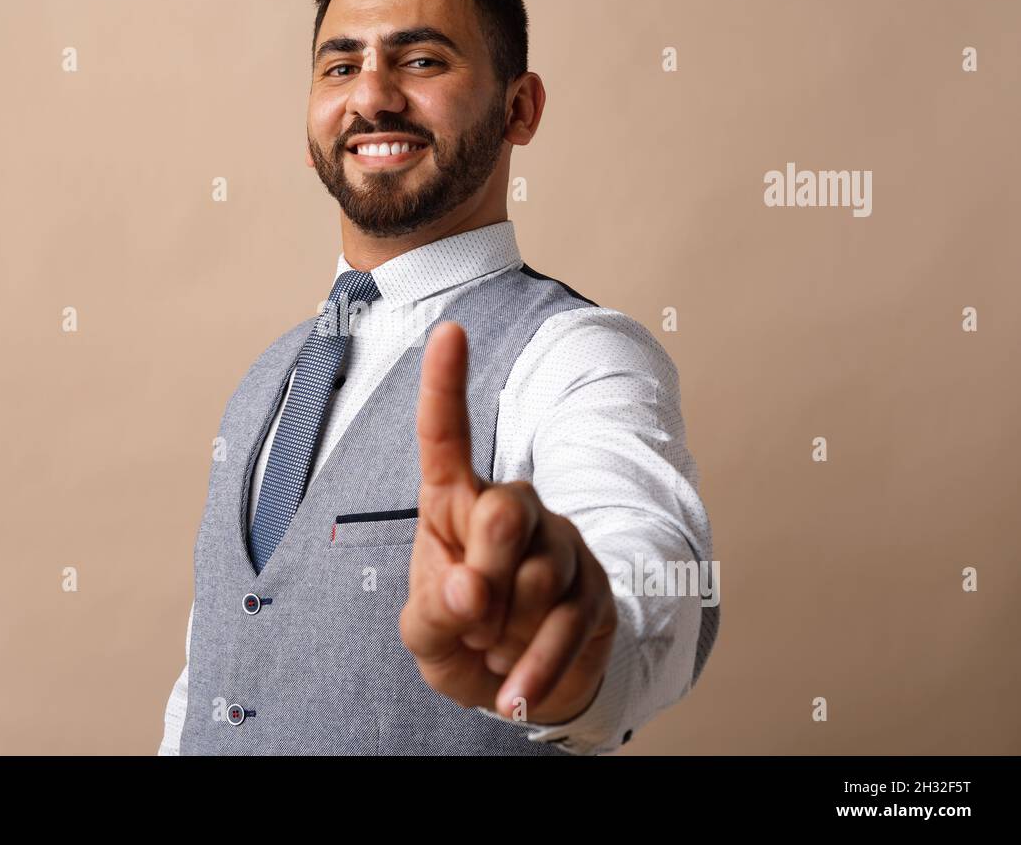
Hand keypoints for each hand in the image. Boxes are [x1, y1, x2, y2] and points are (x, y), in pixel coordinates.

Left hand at [399, 321, 617, 723]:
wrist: (515, 686)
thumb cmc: (460, 637)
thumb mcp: (425, 630)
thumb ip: (435, 608)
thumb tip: (471, 587)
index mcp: (456, 502)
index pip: (446, 436)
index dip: (444, 385)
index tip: (449, 330)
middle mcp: (514, 507)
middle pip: (505, 509)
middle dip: (484, 574)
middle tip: (472, 618)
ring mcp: (562, 544)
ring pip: (538, 576)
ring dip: (505, 630)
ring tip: (494, 646)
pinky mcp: (596, 589)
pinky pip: (567, 625)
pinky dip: (533, 666)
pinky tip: (513, 690)